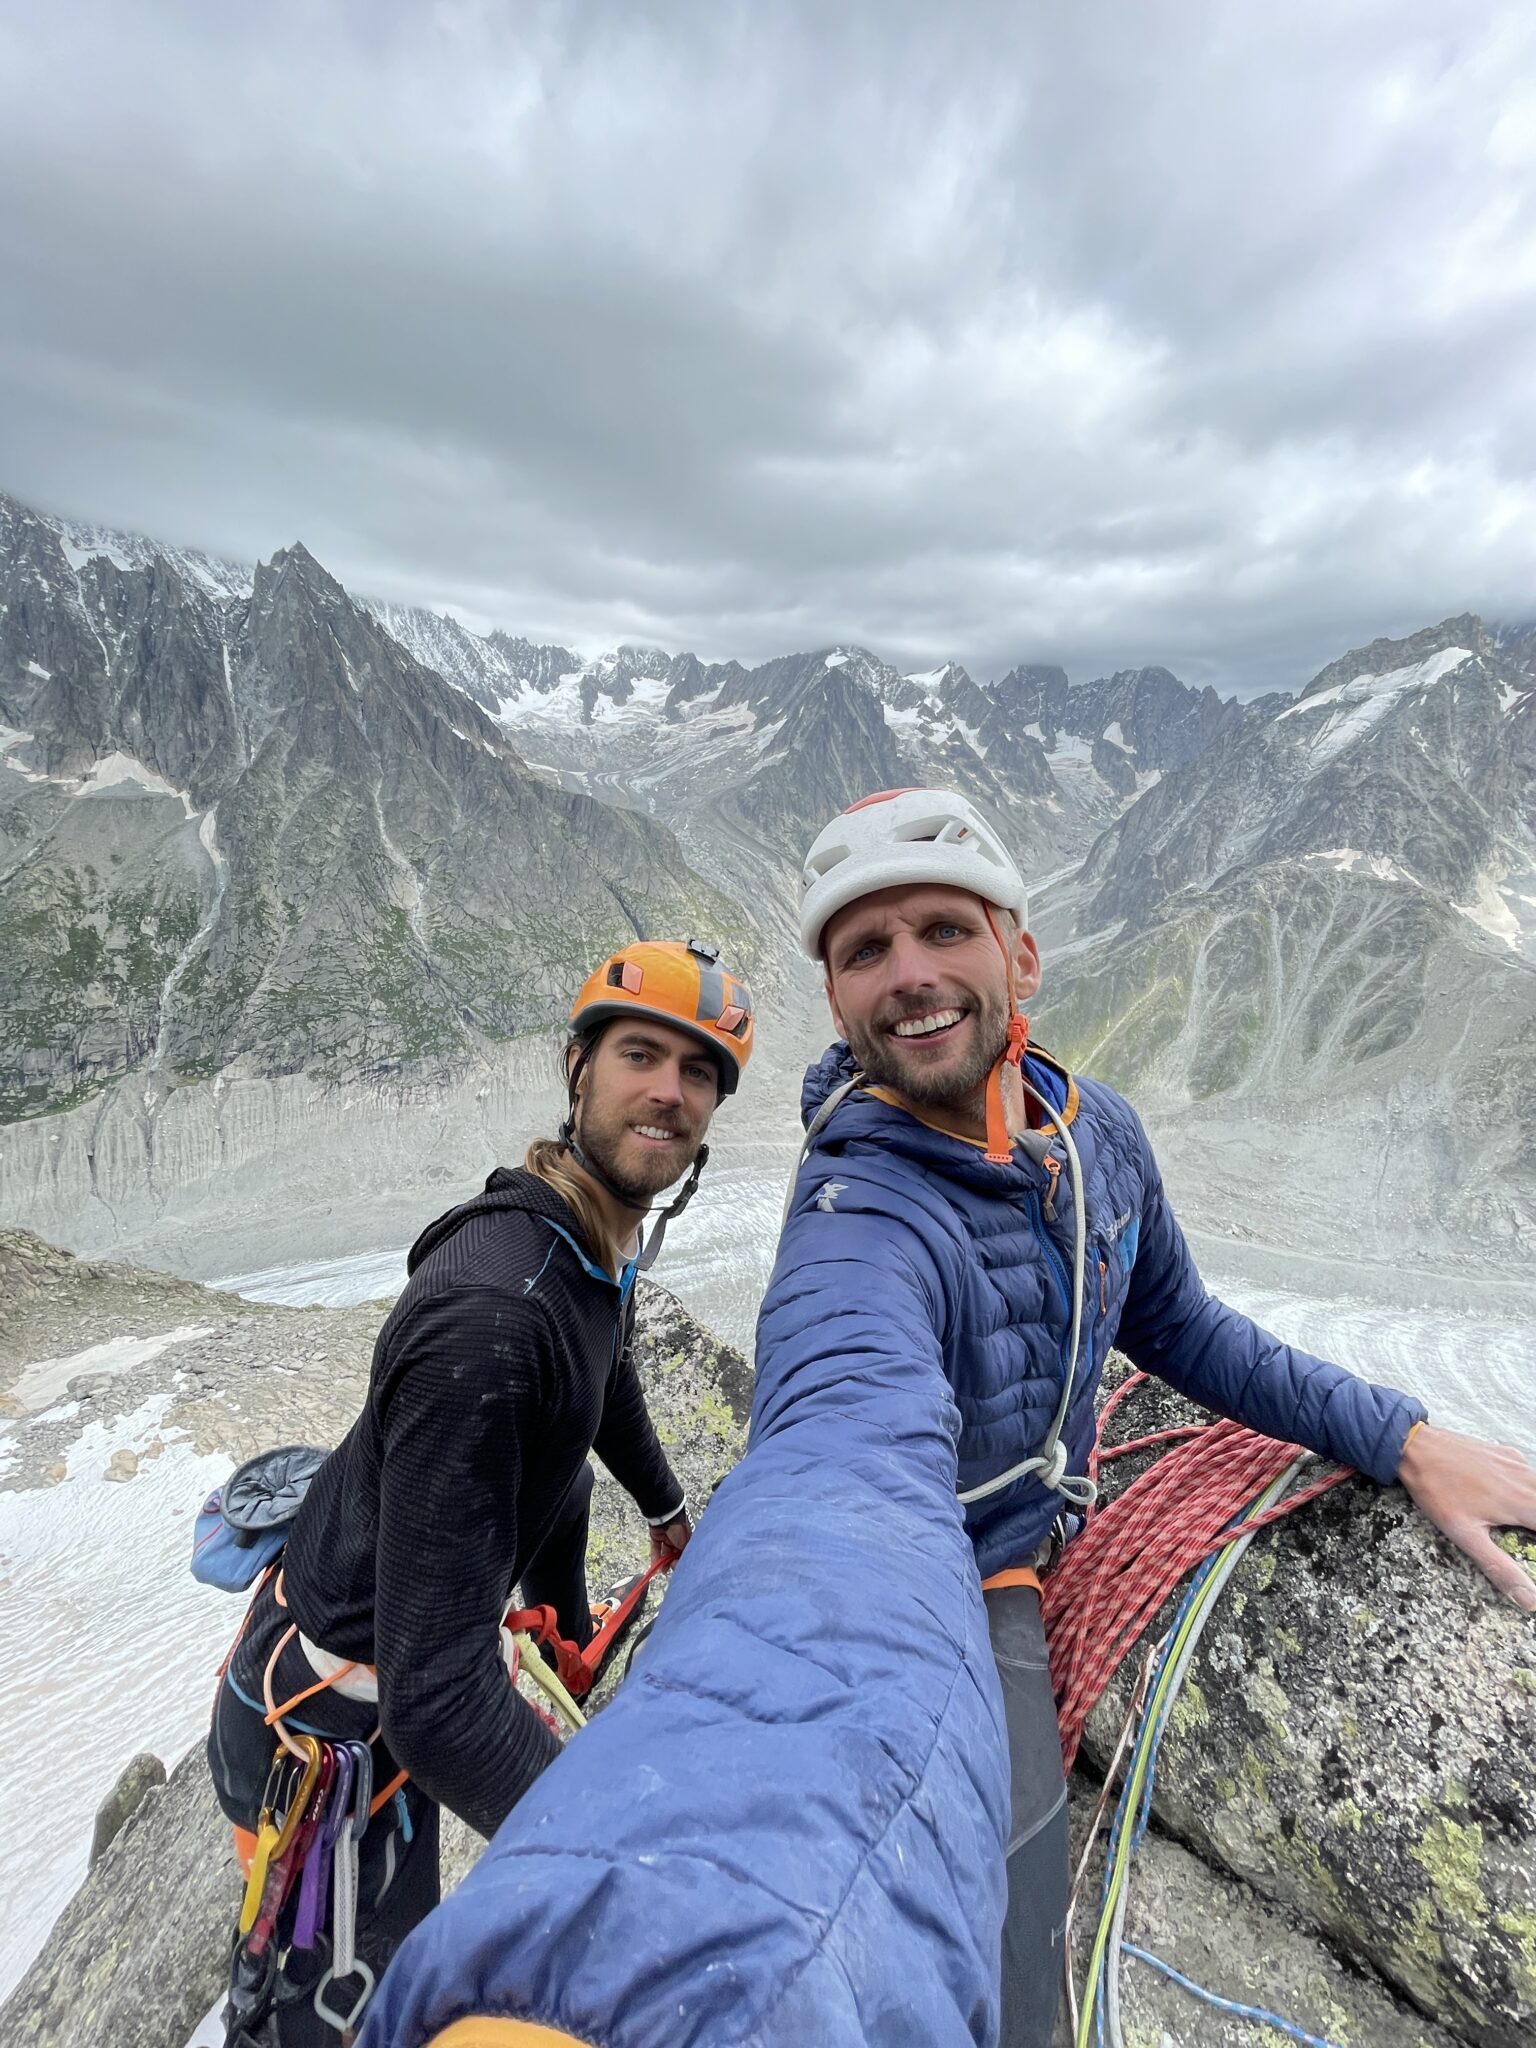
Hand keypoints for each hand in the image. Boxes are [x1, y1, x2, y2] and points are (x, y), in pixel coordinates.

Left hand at [649, 1512, 691, 1565]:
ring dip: (663, 1562)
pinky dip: (655, 1557)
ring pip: (664, 1553)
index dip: (680, 1561)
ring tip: (662, 1570)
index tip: (678, 1567)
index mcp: (686, 1539)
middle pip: (674, 1554)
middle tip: (670, 1568)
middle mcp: (677, 1539)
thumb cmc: (679, 1527)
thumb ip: (684, 1554)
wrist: (666, 1515)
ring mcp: (666, 1538)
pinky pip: (656, 1549)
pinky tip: (655, 1566)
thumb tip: (682, 1564)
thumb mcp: (685, 1544)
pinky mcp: (656, 1536)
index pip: (683, 1554)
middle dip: (671, 1563)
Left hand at [1398, 1423, 1535, 1612]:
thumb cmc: (1436, 1490)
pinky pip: (1528, 1474)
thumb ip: (1499, 1567)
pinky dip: (1528, 1491)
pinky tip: (1510, 1501)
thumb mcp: (1465, 1535)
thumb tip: (1529, 1599)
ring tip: (1520, 1527)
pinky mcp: (1505, 1454)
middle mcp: (1525, 1478)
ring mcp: (1517, 1462)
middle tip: (1525, 1538)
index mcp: (1521, 1501)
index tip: (1532, 1548)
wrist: (1413, 1445)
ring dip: (1534, 1509)